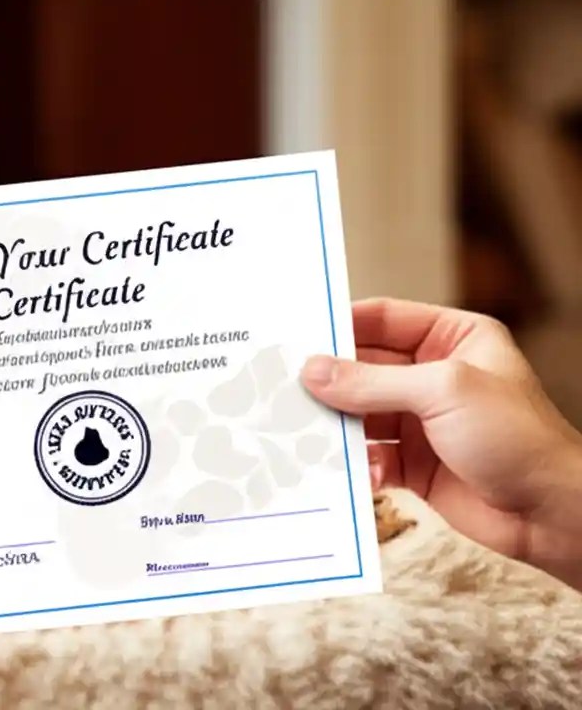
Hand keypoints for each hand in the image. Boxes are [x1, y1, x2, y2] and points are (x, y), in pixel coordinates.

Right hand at [300, 297, 581, 586]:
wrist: (552, 514)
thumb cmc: (518, 438)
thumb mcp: (443, 392)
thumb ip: (372, 381)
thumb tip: (312, 371)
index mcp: (453, 339)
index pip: (383, 319)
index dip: (340, 326)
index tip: (295, 337)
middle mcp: (434, 375)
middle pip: (363, 368)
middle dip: (328, 381)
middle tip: (282, 387)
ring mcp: (422, 420)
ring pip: (359, 414)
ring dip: (335, 425)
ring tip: (304, 433)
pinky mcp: (413, 463)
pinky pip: (368, 455)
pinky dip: (355, 464)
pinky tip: (353, 473)